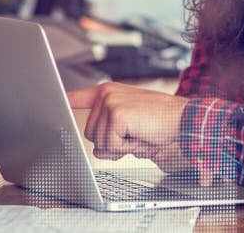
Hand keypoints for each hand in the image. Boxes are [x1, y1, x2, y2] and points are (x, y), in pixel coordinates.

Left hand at [67, 83, 187, 161]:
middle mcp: (107, 94)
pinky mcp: (116, 114)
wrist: (184, 120)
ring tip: (139, 132)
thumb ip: (111, 136)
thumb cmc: (163, 124)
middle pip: (90, 133)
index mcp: (112, 93)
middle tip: (134, 133)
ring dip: (120, 145)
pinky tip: (139, 134)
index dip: (69, 100)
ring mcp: (111, 102)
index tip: (59, 100)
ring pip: (98, 141)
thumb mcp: (132, 129)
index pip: (82, 96)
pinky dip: (125, 147)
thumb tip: (99, 150)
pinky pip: (110, 144)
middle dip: (111, 142)